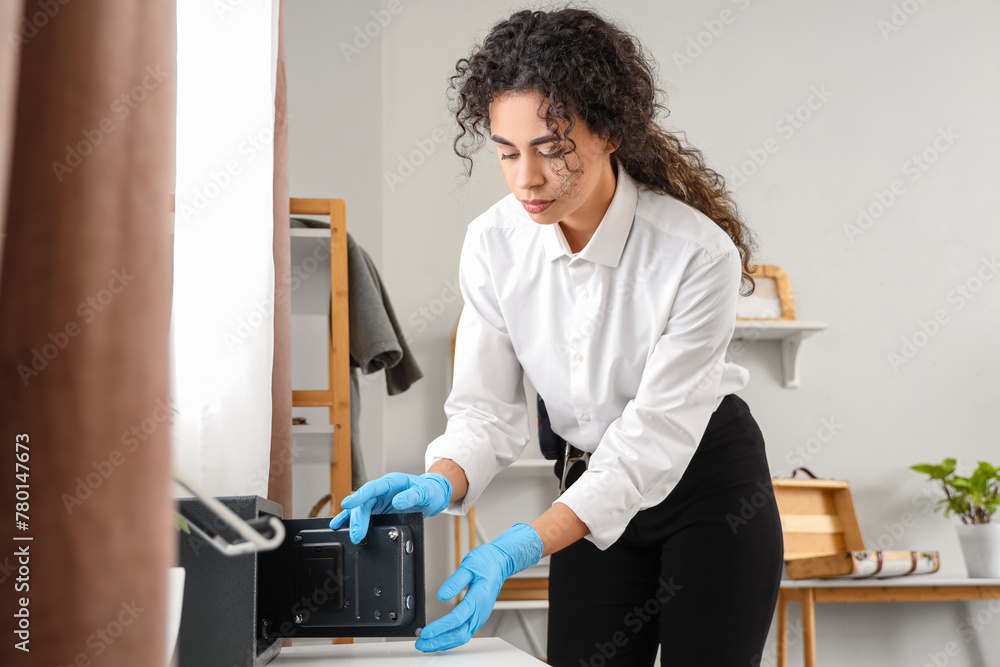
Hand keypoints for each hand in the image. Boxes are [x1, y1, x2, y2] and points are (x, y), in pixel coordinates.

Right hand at [328, 472, 451, 543]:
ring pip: (360, 509)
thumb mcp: (425, 493)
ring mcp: (379, 500)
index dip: (359, 496)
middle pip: (364, 503)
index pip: (371, 488)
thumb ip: (411, 496)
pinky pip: (362, 514)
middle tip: (357, 535)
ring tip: (345, 532)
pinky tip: (338, 524)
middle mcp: (382, 490)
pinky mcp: (378, 510)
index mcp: (392, 482)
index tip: (348, 504)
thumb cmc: (429, 491)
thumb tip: (397, 501)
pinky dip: (350, 519)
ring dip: (352, 520)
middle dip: (358, 518)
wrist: (433, 495)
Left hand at [415, 523, 542, 652]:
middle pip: (459, 634)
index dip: (440, 628)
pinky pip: (465, 633)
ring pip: (462, 637)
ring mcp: (480, 616)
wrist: (501, 563)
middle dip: (439, 641)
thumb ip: (455, 582)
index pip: (457, 619)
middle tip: (421, 643)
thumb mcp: (469, 566)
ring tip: (427, 644)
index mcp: (478, 599)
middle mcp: (480, 612)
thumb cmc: (487, 563)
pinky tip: (440, 640)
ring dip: (444, 643)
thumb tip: (441, 595)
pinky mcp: (478, 617)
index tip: (425, 632)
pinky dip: (451, 639)